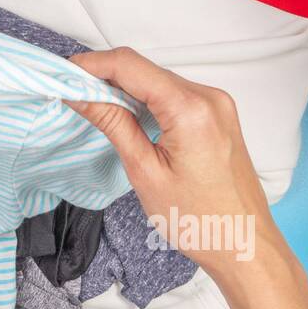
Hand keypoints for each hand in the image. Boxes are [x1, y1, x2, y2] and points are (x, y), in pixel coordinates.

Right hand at [67, 48, 307, 308]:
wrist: (245, 245)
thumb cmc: (197, 219)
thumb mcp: (145, 172)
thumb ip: (112, 124)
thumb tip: (79, 94)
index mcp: (191, 108)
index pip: (130, 66)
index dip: (92, 64)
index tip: (62, 72)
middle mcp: (208, 96)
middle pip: (144, 69)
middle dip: (104, 75)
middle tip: (70, 91)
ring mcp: (217, 103)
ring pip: (157, 80)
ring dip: (124, 87)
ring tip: (92, 105)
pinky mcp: (218, 114)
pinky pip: (173, 93)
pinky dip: (146, 98)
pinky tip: (126, 114)